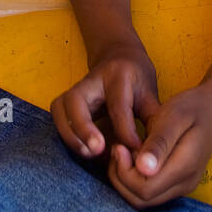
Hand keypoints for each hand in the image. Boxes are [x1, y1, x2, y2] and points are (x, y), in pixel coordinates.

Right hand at [51, 41, 159, 158]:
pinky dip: (65, 134)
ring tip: (88, 153)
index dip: (126, 132)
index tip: (135, 152)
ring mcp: (75, 88)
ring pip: (60, 108)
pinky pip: (57, 116)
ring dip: (70, 135)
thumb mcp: (151, 95)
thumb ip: (153, 121)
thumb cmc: (137, 79)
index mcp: (119, 75)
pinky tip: (82, 149)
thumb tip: (152, 153)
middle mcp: (92, 79)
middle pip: (76, 101)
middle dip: (83, 128)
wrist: (119, 57)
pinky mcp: (66, 99)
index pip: (118, 106)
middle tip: (97, 150)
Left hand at [107, 84, 211, 208]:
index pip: (144, 189)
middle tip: (119, 148)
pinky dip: (135, 180)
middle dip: (121, 178)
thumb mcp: (172, 116)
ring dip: (126, 180)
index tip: (120, 146)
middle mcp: (185, 184)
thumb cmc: (191, 107)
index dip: (124, 173)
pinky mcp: (179, 184)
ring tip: (124, 151)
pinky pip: (151, 193)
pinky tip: (134, 157)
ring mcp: (183, 186)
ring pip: (144, 200)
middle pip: (142, 200)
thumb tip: (143, 168)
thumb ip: (158, 143)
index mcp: (184, 168)